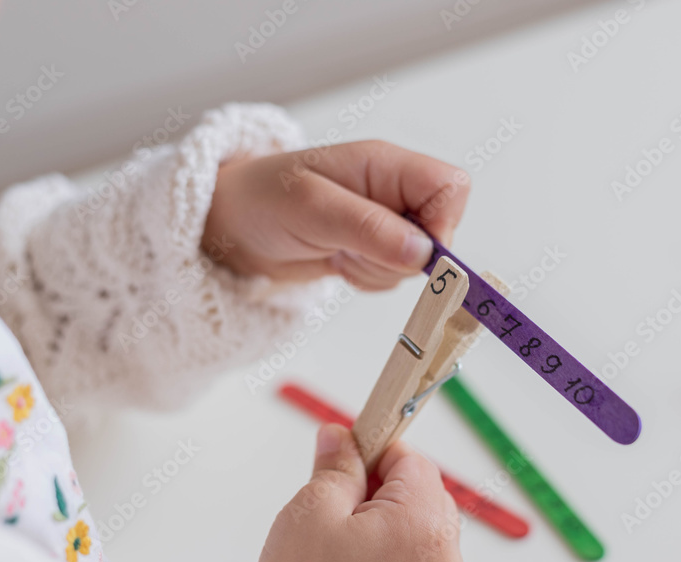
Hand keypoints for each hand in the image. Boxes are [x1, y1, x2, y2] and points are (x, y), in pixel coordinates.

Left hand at [203, 140, 470, 289]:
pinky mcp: (373, 248)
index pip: (450, 187)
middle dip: (401, 256)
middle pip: (440, 231)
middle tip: (353, 248)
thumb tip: (424, 252)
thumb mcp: (312, 209)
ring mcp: (385, 221)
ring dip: (378, 270)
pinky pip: (394, 276)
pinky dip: (367, 278)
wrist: (230, 225)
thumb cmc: (262, 200)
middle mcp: (392, 190)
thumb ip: (370, 228)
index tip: (411, 251)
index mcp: (386, 164)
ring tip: (336, 250)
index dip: (443, 224)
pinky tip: (337, 260)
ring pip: (416, 262)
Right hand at [245, 424, 464, 561]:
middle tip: (342, 499)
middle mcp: (445, 557)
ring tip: (348, 534)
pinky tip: (360, 555)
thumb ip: (338, 463)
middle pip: (425, 489)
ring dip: (393, 513)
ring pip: (425, 519)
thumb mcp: (314, 506)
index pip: (413, 461)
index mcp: (422, 527)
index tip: (351, 451)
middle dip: (385, 485)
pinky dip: (398, 543)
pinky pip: (423, 551)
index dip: (378, 451)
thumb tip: (341, 436)